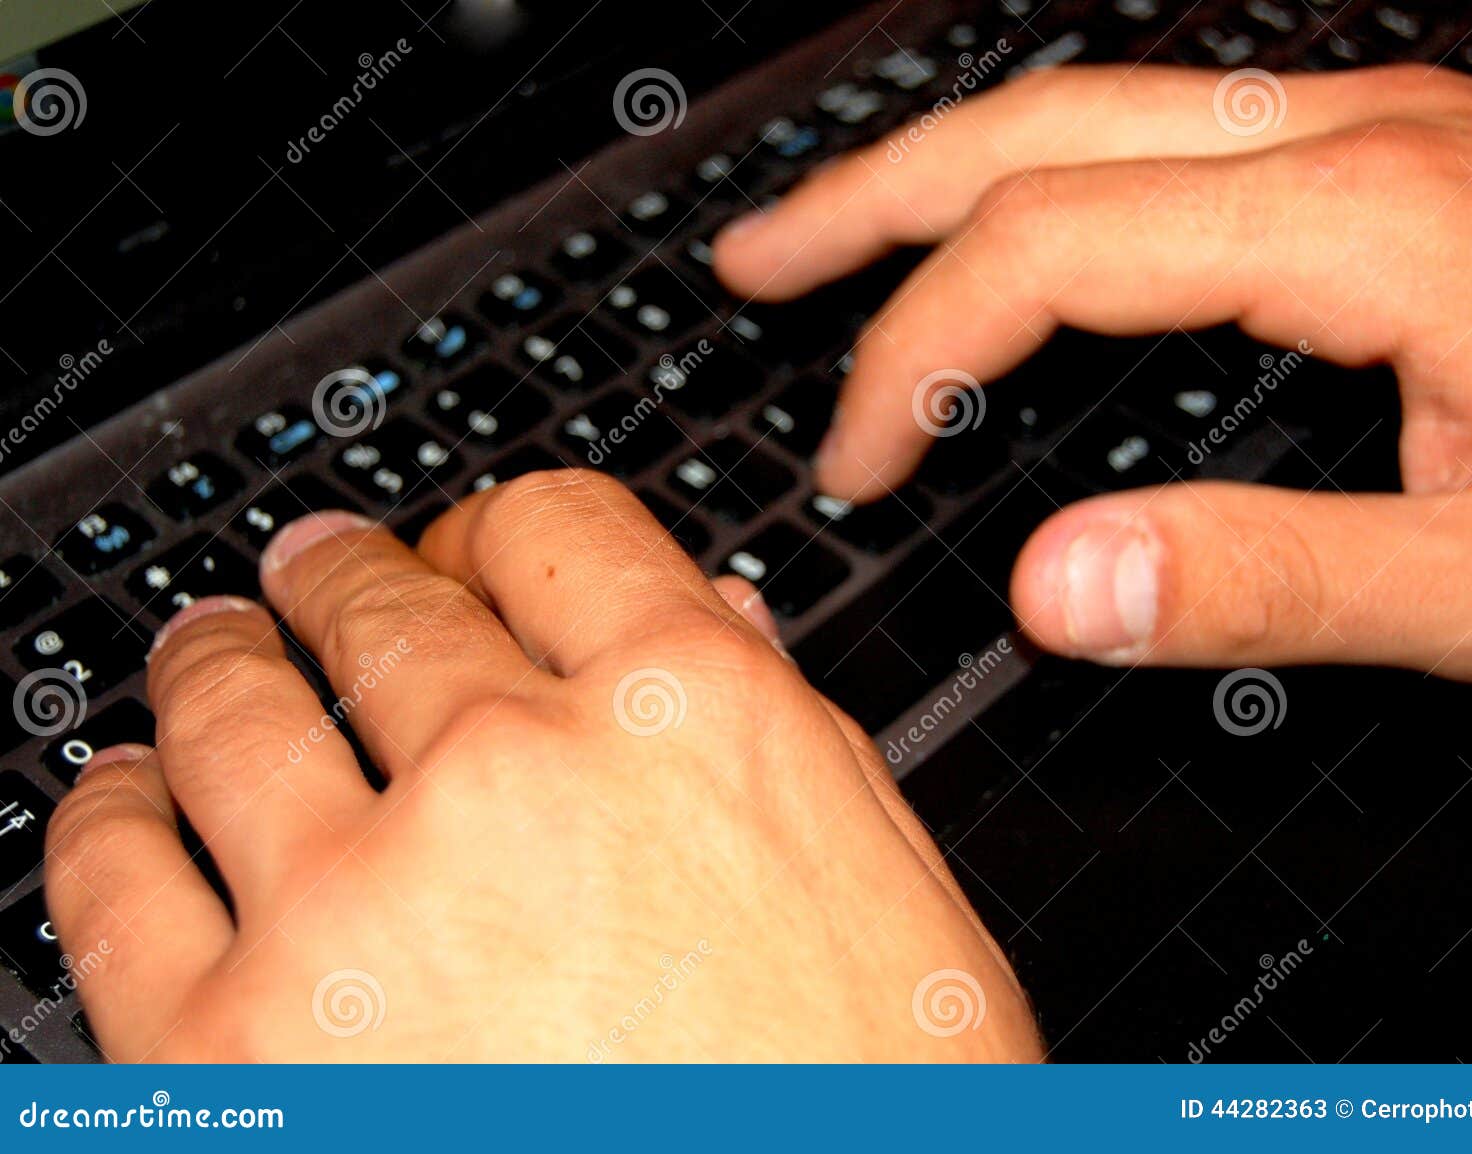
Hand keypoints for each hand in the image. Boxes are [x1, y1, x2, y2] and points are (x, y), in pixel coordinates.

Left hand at [45, 478, 1040, 1061]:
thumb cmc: (868, 1113)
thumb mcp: (887, 897)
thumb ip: (783, 733)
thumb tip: (720, 623)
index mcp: (692, 720)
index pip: (554, 531)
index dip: (494, 525)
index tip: (462, 548)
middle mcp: (520, 779)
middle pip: (388, 609)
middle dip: (349, 579)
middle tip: (318, 576)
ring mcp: (362, 905)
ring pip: (240, 714)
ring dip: (219, 667)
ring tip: (211, 661)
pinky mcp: (231, 1051)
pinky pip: (118, 878)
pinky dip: (108, 820)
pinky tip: (122, 805)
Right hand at [715, 64, 1471, 688]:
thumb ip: (1269, 580)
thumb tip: (1059, 586)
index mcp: (1356, 220)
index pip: (1044, 251)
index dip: (912, 354)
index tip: (855, 463)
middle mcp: (1355, 138)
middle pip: (1038, 121)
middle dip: (868, 193)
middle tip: (753, 251)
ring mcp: (1384, 131)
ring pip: (1104, 105)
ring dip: (954, 163)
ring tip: (852, 229)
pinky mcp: (1411, 161)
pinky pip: (1180, 134)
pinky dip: (1060, 178)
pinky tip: (1048, 231)